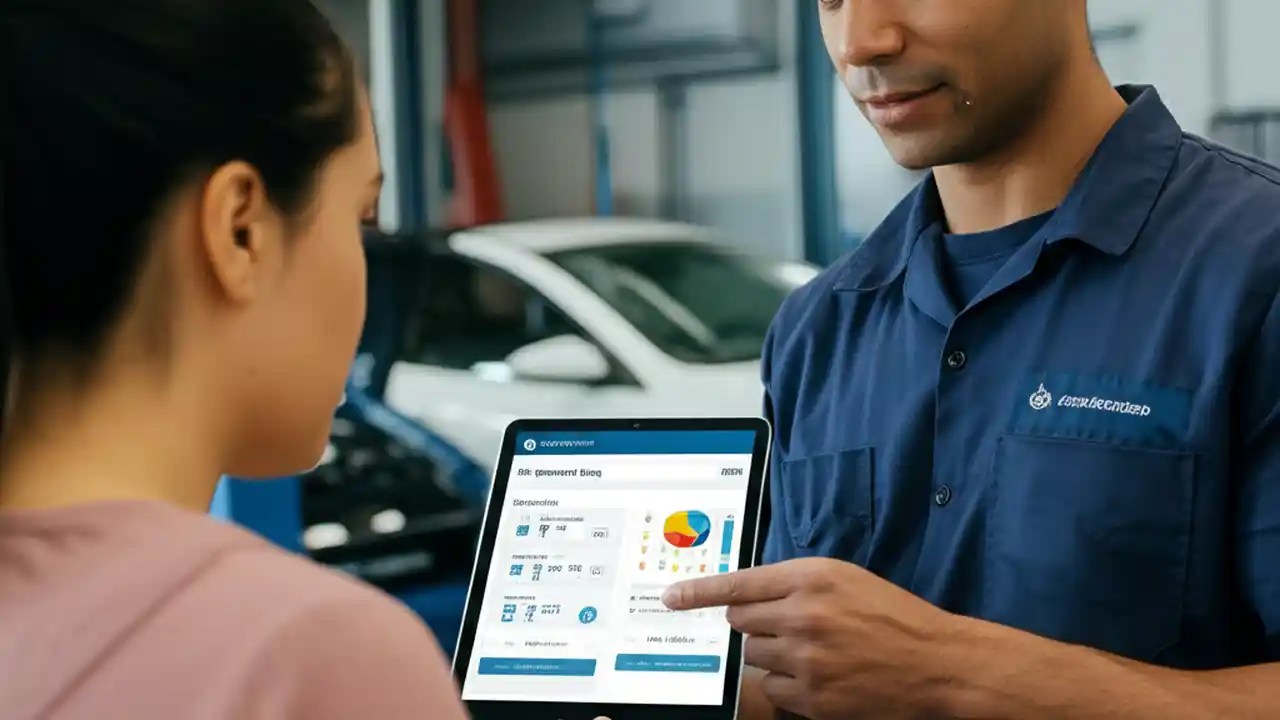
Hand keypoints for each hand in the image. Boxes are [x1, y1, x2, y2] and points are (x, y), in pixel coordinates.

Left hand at [662, 558, 967, 719]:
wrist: (935, 663)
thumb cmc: (892, 617)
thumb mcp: (844, 580)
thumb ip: (794, 583)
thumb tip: (747, 596)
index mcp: (811, 577)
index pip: (737, 583)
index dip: (697, 591)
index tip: (670, 598)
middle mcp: (803, 614)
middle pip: (739, 622)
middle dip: (755, 625)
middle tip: (788, 627)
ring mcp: (806, 658)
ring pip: (754, 657)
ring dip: (773, 655)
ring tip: (814, 653)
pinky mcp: (812, 697)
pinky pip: (773, 689)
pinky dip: (788, 686)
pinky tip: (819, 677)